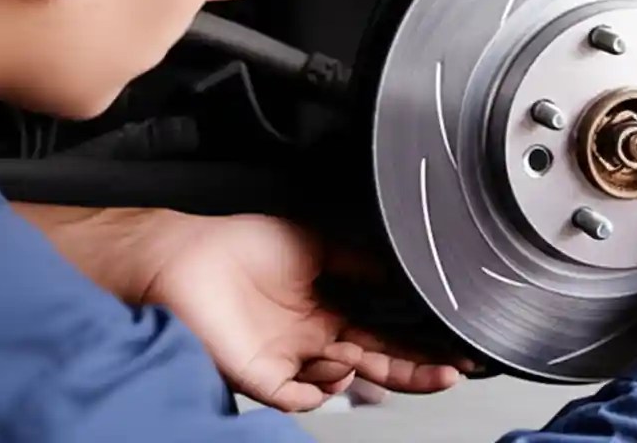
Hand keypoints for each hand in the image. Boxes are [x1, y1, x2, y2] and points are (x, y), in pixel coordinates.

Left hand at [12, 204, 468, 411]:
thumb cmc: (238, 240)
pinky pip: (293, 396)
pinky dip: (316, 393)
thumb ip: (357, 259)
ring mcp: (286, 358)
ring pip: (341, 383)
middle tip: (450, 372)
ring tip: (365, 356)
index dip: (418, 343)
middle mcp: (311, 338)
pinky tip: (332, 377)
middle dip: (415, 371)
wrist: (184, 251)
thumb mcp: (315, 241)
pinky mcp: (256, 373)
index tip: (452, 345)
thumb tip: (398, 270)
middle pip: (374, 364)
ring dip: (364, 375)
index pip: (383, 333)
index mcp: (327, 309)